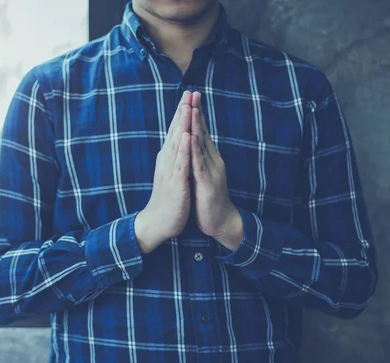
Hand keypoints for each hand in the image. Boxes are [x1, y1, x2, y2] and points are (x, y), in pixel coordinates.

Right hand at [135, 91, 192, 253]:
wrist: (158, 221)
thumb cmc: (167, 198)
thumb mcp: (172, 173)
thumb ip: (175, 157)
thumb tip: (178, 142)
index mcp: (169, 157)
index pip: (176, 131)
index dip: (182, 112)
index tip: (189, 95)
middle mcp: (167, 160)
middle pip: (176, 132)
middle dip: (182, 112)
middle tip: (188, 92)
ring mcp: (170, 171)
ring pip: (177, 144)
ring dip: (182, 125)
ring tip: (187, 108)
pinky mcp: (175, 183)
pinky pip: (180, 164)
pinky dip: (183, 150)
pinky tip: (186, 138)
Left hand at [190, 92, 243, 250]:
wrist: (220, 221)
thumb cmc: (208, 198)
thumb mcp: (203, 173)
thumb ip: (199, 157)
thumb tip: (194, 142)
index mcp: (208, 158)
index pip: (200, 131)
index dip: (195, 113)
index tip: (190, 95)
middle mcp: (211, 161)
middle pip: (202, 132)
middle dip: (197, 112)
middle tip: (193, 93)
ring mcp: (210, 171)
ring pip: (201, 146)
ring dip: (197, 127)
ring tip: (192, 109)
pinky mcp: (206, 184)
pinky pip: (199, 166)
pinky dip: (194, 152)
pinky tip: (190, 140)